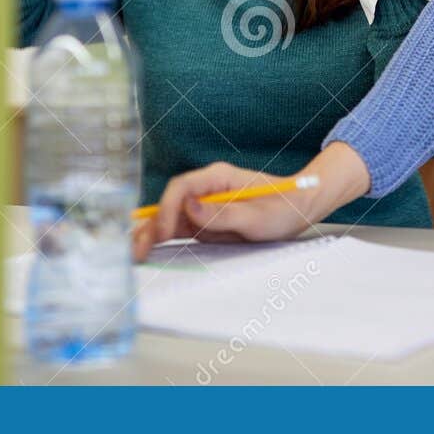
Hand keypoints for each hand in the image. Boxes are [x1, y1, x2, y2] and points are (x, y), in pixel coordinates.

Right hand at [131, 143, 370, 261]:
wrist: (299, 209)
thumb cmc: (283, 208)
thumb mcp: (257, 217)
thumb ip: (223, 214)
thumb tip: (190, 208)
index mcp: (218, 177)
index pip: (181, 188)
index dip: (167, 209)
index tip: (164, 232)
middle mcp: (206, 188)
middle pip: (169, 203)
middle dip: (150, 225)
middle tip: (136, 250)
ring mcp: (203, 204)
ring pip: (169, 218)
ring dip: (150, 234)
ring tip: (134, 255)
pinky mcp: (205, 220)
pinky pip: (179, 229)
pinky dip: (162, 240)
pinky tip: (147, 252)